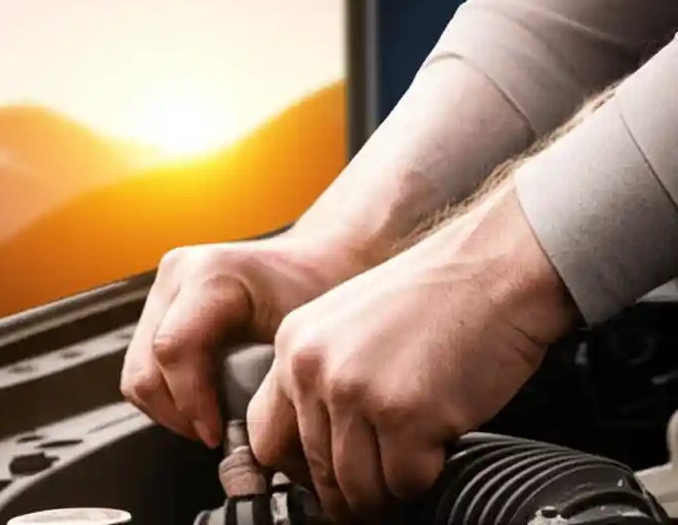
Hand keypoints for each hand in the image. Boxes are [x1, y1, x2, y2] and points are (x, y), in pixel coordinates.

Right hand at [120, 234, 365, 447]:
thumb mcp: (299, 336)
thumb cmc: (315, 294)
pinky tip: (200, 401)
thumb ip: (267, 385)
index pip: (174, 349)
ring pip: (136, 372)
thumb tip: (246, 443)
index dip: (191, 402)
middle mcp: (177, 274)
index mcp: (213, 274)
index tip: (217, 434)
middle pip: (145, 366)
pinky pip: (141, 366)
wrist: (310, 264)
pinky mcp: (156, 304)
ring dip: (167, 408)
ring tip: (207, 420)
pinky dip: (165, 394)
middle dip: (177, 413)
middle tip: (213, 434)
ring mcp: (162, 287)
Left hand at [246, 183, 578, 522]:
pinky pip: (405, 483)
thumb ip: (324, 375)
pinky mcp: (403, 416)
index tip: (323, 482)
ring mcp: (355, 392)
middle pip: (313, 469)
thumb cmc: (438, 297)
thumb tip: (319, 445)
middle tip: (377, 490)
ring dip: (388, 491)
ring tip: (412, 465)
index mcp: (294, 345)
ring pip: (357, 487)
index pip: (265, 436)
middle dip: (347, 491)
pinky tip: (439, 447)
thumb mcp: (349, 325)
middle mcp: (312, 368)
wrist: (495, 269)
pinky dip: (425, 478)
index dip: (297, 470)